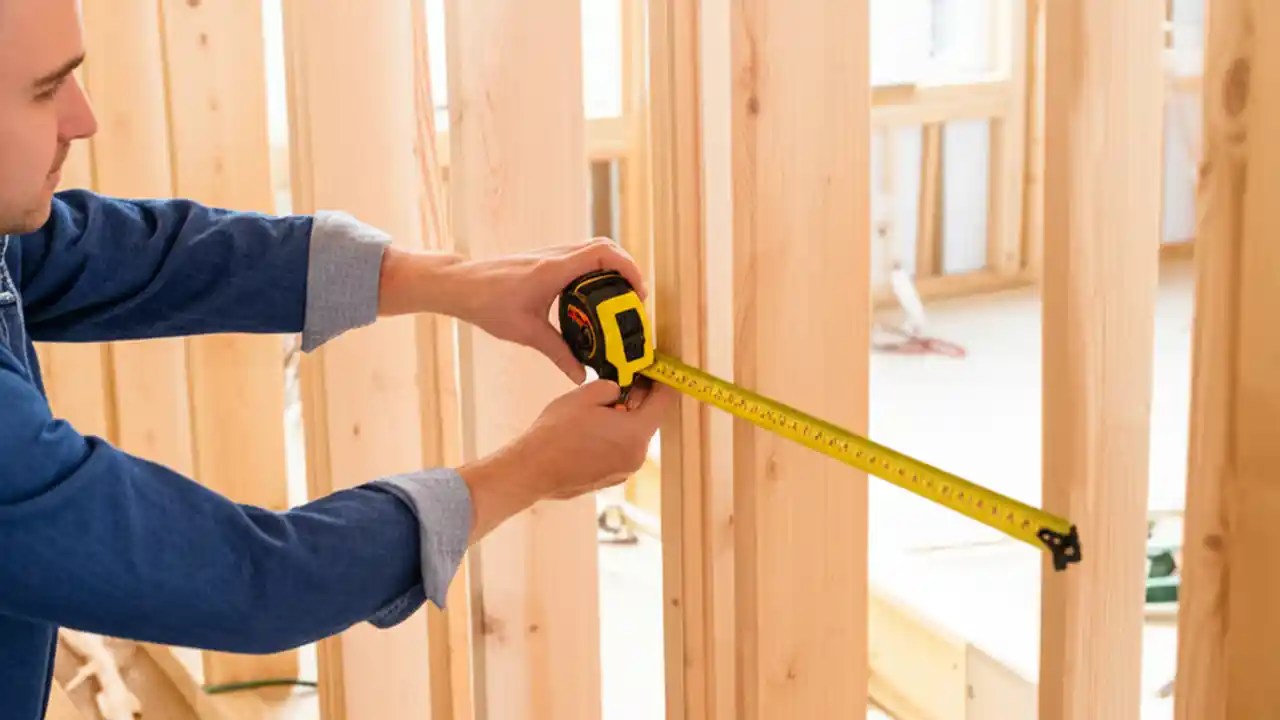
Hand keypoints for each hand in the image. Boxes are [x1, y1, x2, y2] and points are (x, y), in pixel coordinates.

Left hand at [377, 239, 646, 382]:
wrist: (459, 285)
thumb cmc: (486, 303)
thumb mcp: (527, 333)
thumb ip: (559, 354)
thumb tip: (582, 376)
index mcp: (554, 270)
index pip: (602, 254)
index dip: (628, 269)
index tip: (638, 293)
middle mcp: (555, 256)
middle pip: (605, 247)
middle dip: (627, 268)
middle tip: (634, 298)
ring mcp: (550, 255)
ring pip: (593, 250)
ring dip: (612, 268)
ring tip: (620, 297)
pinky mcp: (545, 260)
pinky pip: (580, 257)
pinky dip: (595, 271)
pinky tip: (594, 296)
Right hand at [456, 377, 672, 543]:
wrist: (532, 470)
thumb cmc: (556, 433)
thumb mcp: (585, 395)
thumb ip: (610, 386)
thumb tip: (617, 390)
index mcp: (636, 433)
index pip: (664, 402)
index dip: (662, 382)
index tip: (656, 372)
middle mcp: (636, 456)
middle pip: (648, 421)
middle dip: (638, 402)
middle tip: (623, 385)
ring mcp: (623, 472)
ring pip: (632, 438)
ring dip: (623, 422)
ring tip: (599, 411)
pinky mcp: (609, 480)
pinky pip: (619, 453)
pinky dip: (612, 440)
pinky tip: (589, 432)